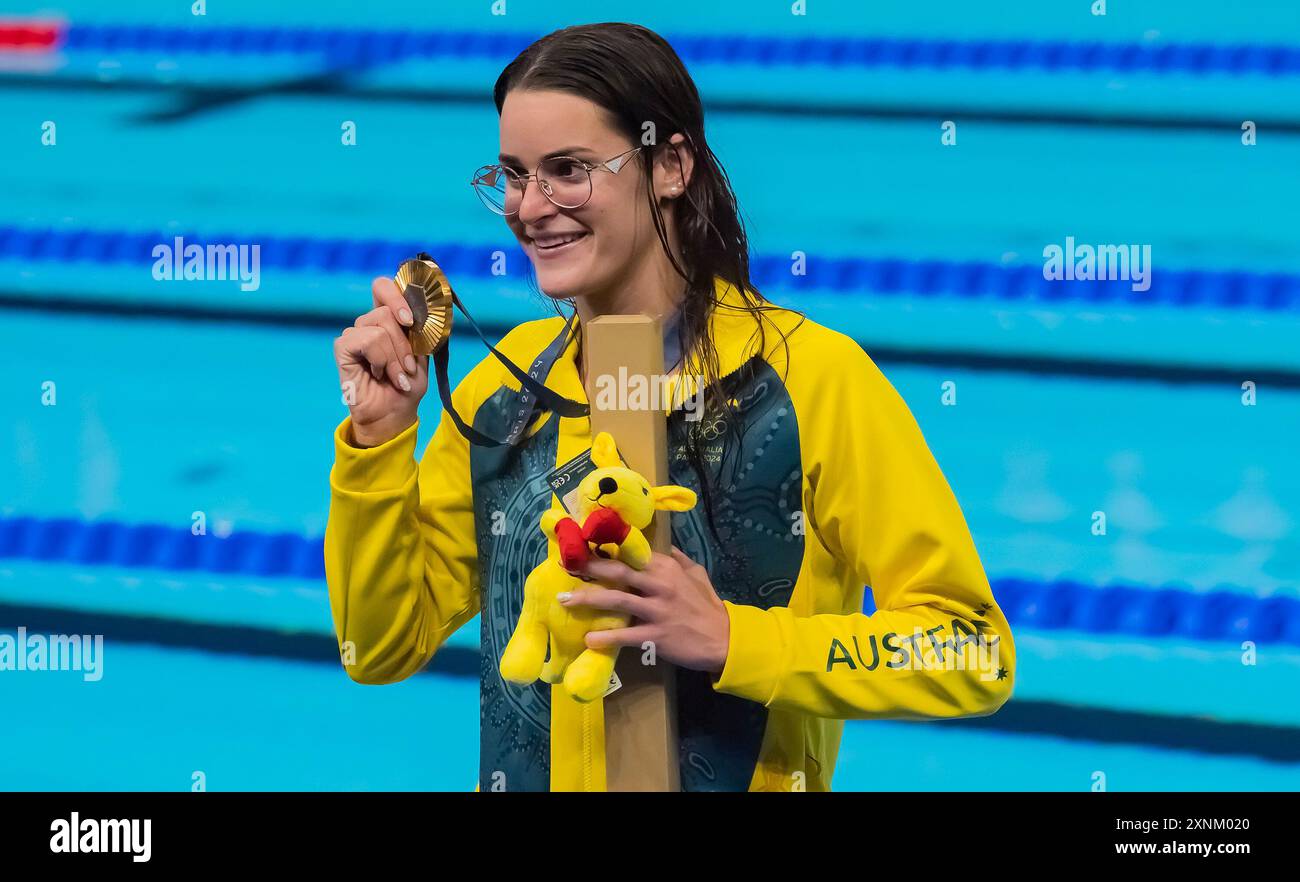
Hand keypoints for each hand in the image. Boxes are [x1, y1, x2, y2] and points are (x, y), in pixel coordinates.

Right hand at [334, 276, 428, 446]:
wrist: (393, 413)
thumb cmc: (407, 386)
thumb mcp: (422, 356)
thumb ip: (420, 331)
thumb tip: (422, 310)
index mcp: (388, 319)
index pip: (384, 287)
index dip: (398, 295)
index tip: (412, 320)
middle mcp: (369, 322)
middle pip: (387, 308)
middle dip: (405, 342)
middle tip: (410, 367)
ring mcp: (355, 333)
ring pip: (381, 325)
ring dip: (396, 357)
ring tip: (397, 376)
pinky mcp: (343, 346)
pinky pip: (368, 339)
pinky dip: (381, 359)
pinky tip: (379, 374)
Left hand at [559, 547, 729, 673]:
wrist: (724, 639)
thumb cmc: (708, 605)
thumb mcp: (696, 574)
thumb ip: (677, 559)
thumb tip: (663, 545)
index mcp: (667, 568)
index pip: (631, 554)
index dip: (606, 549)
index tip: (583, 546)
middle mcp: (659, 585)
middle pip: (618, 572)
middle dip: (589, 568)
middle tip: (565, 566)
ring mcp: (657, 611)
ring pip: (617, 601)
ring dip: (588, 600)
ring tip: (565, 601)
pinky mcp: (656, 636)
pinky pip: (626, 635)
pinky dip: (606, 637)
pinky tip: (589, 639)